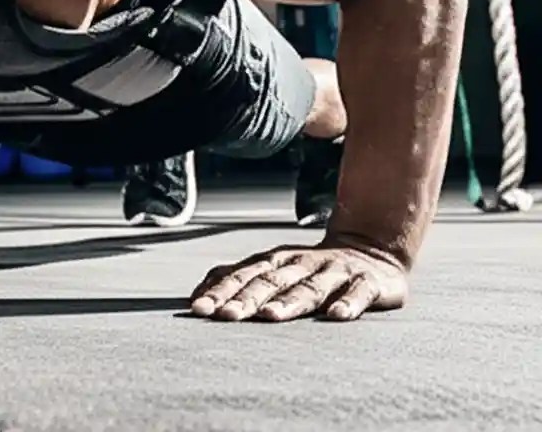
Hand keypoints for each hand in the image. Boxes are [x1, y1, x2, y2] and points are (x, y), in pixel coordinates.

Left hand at [188, 241, 407, 321]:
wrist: (371, 248)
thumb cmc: (308, 268)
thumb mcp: (273, 268)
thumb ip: (237, 279)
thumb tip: (195, 296)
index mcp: (275, 262)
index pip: (242, 276)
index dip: (220, 292)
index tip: (199, 309)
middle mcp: (301, 264)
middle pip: (270, 282)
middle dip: (247, 299)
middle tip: (226, 316)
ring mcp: (335, 271)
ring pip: (309, 288)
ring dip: (289, 302)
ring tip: (271, 316)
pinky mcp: (368, 282)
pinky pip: (358, 293)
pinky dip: (348, 304)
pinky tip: (337, 316)